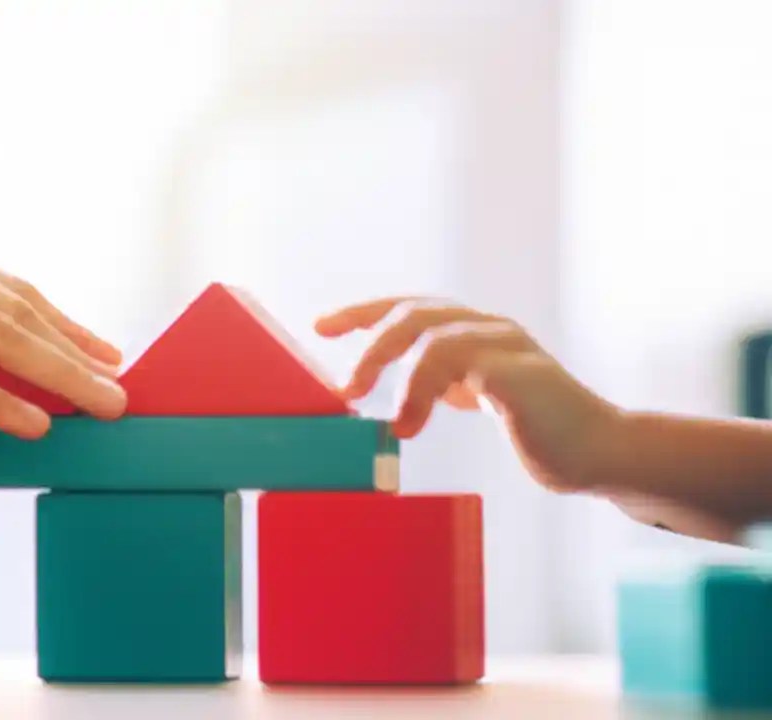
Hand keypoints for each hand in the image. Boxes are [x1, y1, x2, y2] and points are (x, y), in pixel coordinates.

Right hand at [0, 217, 125, 438]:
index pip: (11, 289)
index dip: (61, 322)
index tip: (100, 346)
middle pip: (24, 314)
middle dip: (78, 351)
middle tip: (121, 382)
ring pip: (6, 342)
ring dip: (63, 377)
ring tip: (106, 406)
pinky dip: (1, 402)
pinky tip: (35, 424)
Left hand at [316, 298, 619, 491]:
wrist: (598, 453)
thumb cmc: (539, 427)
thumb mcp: (477, 395)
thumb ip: (444, 381)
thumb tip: (397, 388)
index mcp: (475, 330)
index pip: (410, 306)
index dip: (363, 312)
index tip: (321, 327)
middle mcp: (490, 328)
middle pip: (414, 312)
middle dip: (370, 342)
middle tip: (347, 387)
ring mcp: (509, 346)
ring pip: (434, 336)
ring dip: (396, 373)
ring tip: (388, 420)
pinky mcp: (521, 374)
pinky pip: (460, 367)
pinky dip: (423, 392)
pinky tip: (409, 423)